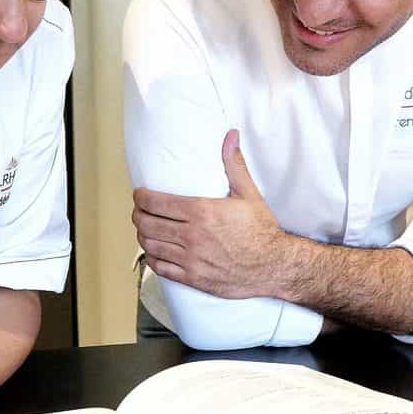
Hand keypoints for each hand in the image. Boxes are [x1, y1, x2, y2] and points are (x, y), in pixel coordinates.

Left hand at [132, 128, 290, 298]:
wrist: (274, 266)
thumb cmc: (261, 231)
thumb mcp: (249, 194)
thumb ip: (234, 164)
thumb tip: (231, 136)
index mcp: (202, 211)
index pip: (155, 202)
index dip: (141, 197)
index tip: (140, 194)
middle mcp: (192, 235)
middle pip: (147, 223)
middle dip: (138, 214)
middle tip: (139, 210)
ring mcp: (191, 259)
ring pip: (150, 244)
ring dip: (142, 235)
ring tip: (145, 228)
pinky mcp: (193, 278)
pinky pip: (160, 267)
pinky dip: (152, 257)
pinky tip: (154, 250)